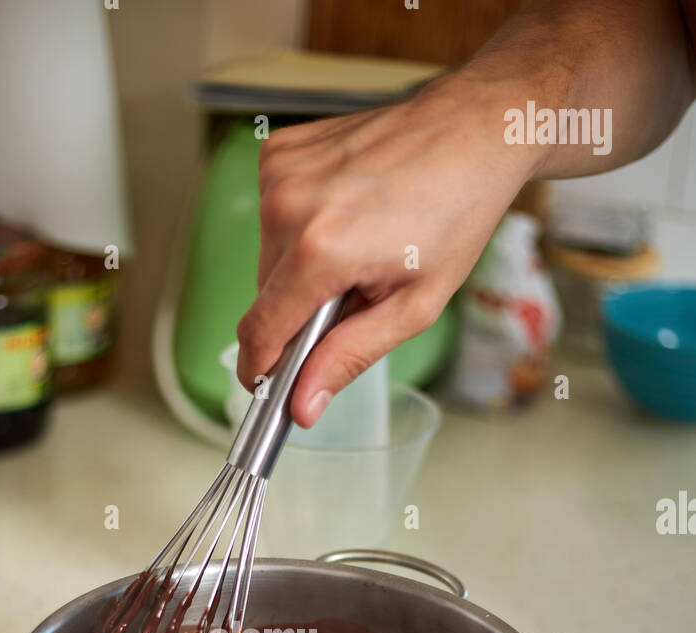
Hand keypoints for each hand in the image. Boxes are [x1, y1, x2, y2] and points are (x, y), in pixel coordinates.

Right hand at [236, 76, 537, 426]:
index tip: (264, 386)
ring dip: (302, 266)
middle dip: (301, 309)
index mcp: (320, 251)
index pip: (259, 331)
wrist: (473, 129)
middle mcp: (288, 207)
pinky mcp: (279, 151)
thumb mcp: (415, 305)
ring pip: (268, 257)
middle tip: (357, 291)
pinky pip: (273, 216)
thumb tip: (303, 403)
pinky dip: (300, 226)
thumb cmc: (456, 211)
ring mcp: (279, 173)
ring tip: (358, 243)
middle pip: (265, 296)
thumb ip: (350, 356)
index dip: (259, 368)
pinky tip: (344, 210)